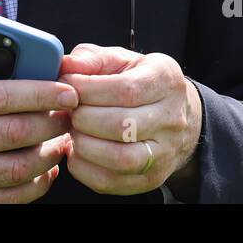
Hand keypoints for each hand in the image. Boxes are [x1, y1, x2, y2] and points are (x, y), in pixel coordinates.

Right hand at [0, 4, 78, 202]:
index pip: (1, 96)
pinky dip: (33, 186)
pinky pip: (6, 199)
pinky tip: (43, 171)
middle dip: (52, 123)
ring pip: (16, 168)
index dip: (40, 92)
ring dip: (49, 156)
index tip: (66, 88)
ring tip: (62, 142)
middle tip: (69, 114)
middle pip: (16, 132)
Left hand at [58, 43, 201, 195]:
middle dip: (83, 118)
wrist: (178, 115)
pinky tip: (76, 152)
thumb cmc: (139, 81)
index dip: (88, 90)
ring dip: (84, 146)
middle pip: (122, 125)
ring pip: (120, 158)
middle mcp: (171, 118)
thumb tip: (65, 66)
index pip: (125, 90)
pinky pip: (113, 182)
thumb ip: (91, 59)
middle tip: (67, 111)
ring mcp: (164, 153)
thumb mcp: (121, 60)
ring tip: (72, 132)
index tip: (66, 86)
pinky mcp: (152, 178)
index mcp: (165, 80)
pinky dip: (85, 170)